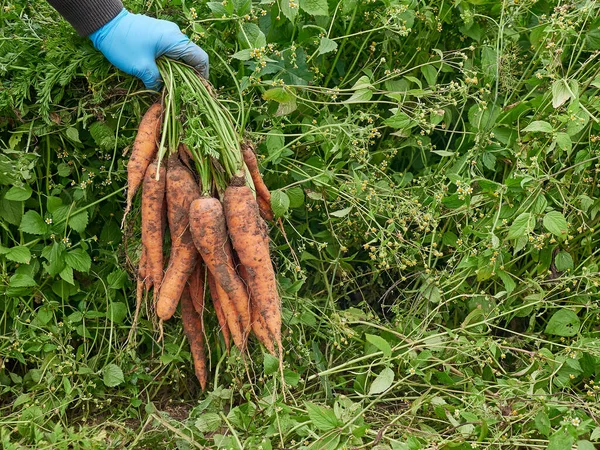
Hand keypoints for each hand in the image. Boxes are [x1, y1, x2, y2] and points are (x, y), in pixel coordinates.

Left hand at [89, 9, 207, 90]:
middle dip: (190, 76)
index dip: (203, 76)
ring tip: (172, 87)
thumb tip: (163, 93)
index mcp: (175, 40)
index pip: (200, 58)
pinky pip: (170, 51)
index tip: (200, 90)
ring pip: (180, 56)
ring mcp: (166, 33)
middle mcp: (174, 34)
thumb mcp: (141, 68)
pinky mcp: (158, 35)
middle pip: (191, 58)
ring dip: (178, 71)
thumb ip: (157, 81)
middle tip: (184, 92)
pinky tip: (163, 75)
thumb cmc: (123, 44)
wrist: (105, 23)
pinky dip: (169, 64)